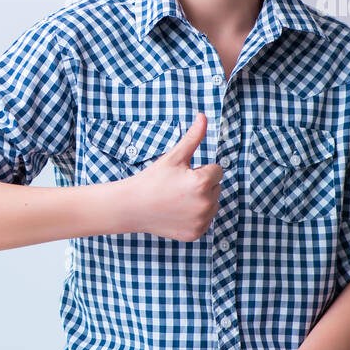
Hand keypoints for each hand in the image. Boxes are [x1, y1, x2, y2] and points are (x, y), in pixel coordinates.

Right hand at [110, 111, 222, 240]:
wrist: (133, 207)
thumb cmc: (152, 179)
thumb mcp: (174, 157)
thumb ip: (193, 137)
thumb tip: (203, 116)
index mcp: (202, 182)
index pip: (217, 171)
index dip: (199, 170)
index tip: (182, 175)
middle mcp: (205, 204)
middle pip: (216, 188)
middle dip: (201, 185)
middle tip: (177, 188)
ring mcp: (201, 221)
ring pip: (212, 204)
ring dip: (200, 200)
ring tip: (177, 199)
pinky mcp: (196, 233)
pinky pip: (205, 220)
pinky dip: (194, 217)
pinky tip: (177, 212)